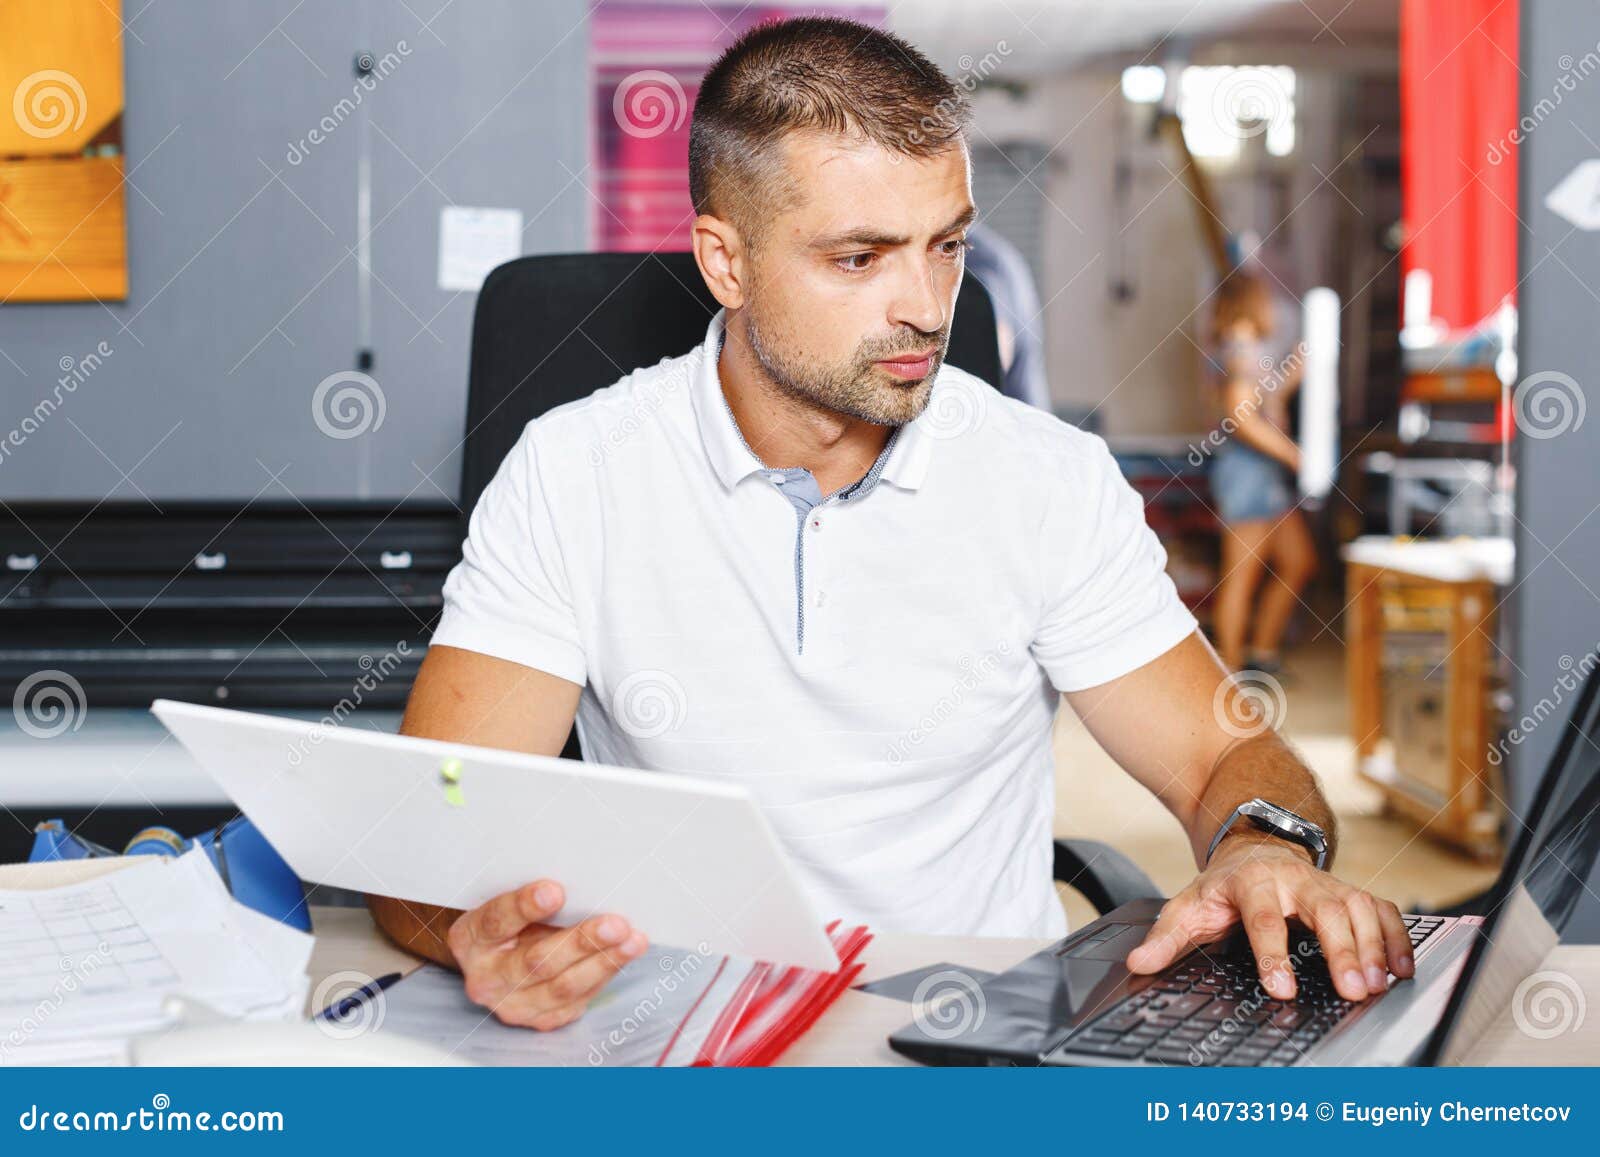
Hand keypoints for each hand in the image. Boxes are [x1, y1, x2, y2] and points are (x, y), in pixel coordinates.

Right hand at [446, 879, 647, 1029]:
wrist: (496, 961)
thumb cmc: (508, 923)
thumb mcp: (505, 902)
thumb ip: (532, 897)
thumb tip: (581, 878)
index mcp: (470, 938)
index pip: (496, 921)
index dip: (525, 906)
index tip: (556, 891)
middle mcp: (486, 978)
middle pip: (535, 961)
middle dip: (580, 942)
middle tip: (614, 924)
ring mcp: (513, 1004)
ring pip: (562, 987)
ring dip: (603, 962)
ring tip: (632, 940)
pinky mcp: (541, 1018)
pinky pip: (577, 1000)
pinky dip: (605, 974)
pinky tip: (626, 954)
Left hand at [1124, 836, 1414, 1000]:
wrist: (1253, 847)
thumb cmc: (1224, 886)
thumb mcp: (1187, 906)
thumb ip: (1165, 937)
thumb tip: (1139, 963)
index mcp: (1250, 883)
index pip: (1263, 919)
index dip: (1272, 953)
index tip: (1280, 986)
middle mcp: (1294, 880)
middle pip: (1325, 911)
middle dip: (1342, 951)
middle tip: (1353, 989)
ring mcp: (1327, 884)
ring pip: (1359, 909)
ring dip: (1374, 947)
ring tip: (1379, 985)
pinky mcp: (1351, 892)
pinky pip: (1382, 910)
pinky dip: (1397, 938)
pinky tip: (1402, 969)